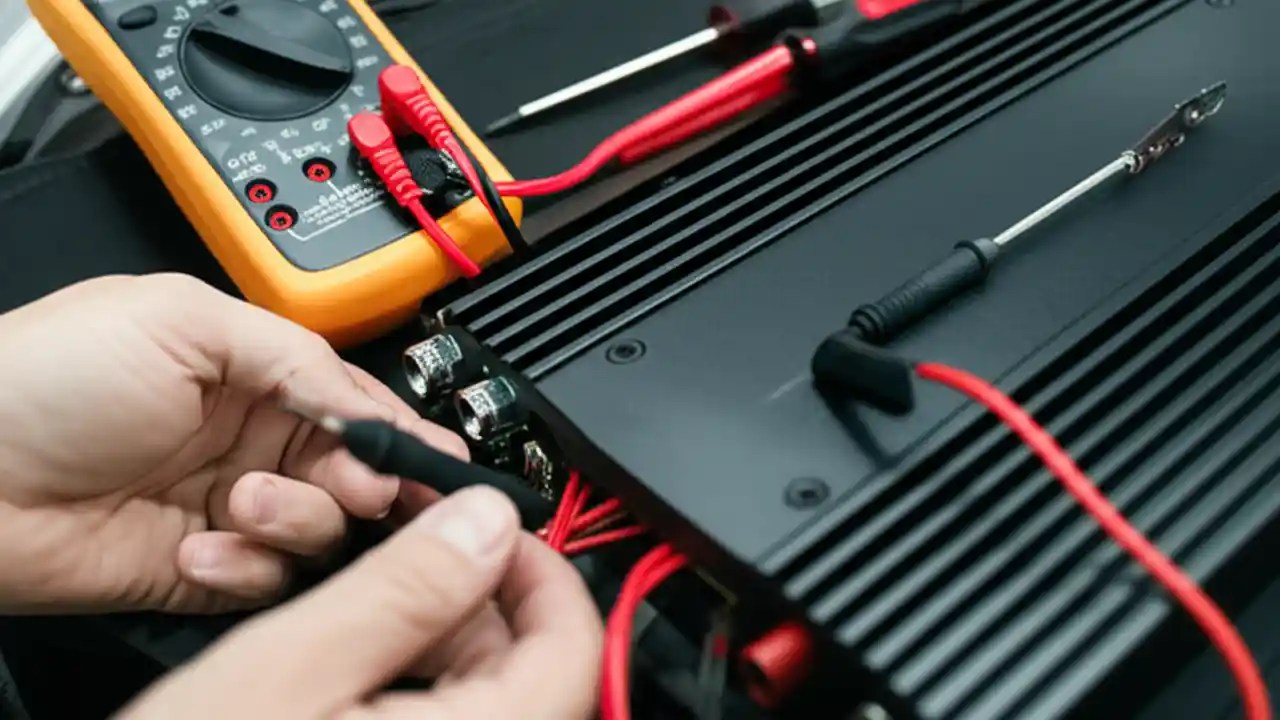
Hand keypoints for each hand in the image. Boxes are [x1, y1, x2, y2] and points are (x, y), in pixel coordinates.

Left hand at [0, 274, 466, 613]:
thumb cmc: (44, 375)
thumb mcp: (183, 320)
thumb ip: (295, 354)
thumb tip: (371, 400)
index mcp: (257, 372)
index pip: (360, 403)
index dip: (404, 433)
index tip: (437, 462)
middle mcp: (253, 440)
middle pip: (360, 473)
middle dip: (368, 481)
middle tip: (357, 483)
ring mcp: (231, 508)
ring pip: (325, 531)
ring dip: (297, 520)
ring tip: (242, 503)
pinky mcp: (205, 570)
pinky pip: (268, 582)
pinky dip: (248, 570)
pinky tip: (198, 548)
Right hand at [118, 487, 601, 719]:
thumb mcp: (292, 668)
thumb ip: (402, 588)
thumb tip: (482, 518)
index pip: (570, 643)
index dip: (540, 563)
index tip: (489, 520)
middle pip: (515, 655)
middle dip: (453, 581)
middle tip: (391, 535)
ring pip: (462, 677)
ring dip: (406, 617)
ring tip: (330, 586)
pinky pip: (419, 705)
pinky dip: (383, 664)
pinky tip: (319, 643)